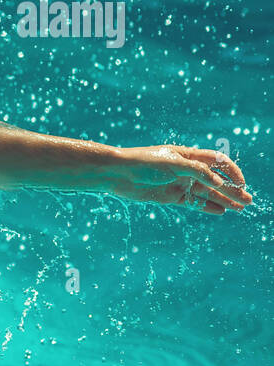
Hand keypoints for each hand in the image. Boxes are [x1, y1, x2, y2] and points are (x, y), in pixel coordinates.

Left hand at [109, 145, 251, 214]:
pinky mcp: (170, 196)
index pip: (218, 161)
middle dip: (232, 190)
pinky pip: (192, 202)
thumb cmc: (144, 162)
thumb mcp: (174, 163)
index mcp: (188, 155)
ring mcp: (179, 183)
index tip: (241, 183)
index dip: (232, 171)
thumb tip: (219, 183)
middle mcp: (186, 169)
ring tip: (240, 208)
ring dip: (223, 199)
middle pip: (215, 180)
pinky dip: (206, 206)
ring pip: (206, 193)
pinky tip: (220, 211)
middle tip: (248, 201)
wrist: (117, 173)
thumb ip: (198, 172)